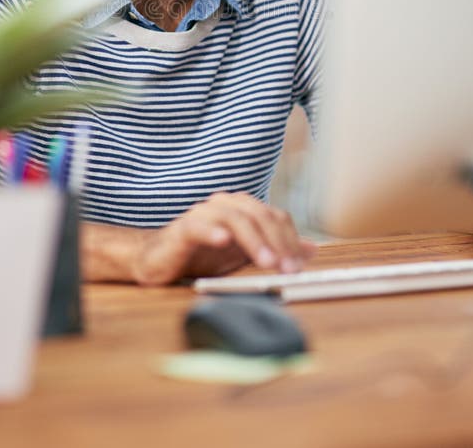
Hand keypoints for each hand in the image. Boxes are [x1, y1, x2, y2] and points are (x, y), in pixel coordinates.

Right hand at [132, 191, 314, 285]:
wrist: (161, 260)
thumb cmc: (203, 255)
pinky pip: (199, 225)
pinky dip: (213, 231)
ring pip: (235, 219)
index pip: (275, 217)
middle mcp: (226, 204)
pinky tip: (223, 241)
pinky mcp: (183, 228)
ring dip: (254, 241)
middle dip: (277, 242)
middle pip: (259, 215)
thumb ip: (276, 249)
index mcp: (243, 208)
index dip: (290, 240)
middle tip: (288, 269)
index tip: (299, 266)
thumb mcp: (246, 255)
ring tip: (266, 262)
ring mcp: (204, 213)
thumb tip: (311, 248)